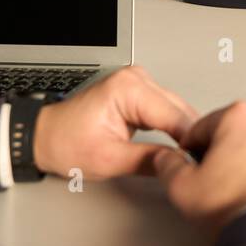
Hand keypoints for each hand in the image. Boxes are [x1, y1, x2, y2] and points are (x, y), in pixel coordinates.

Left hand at [33, 66, 197, 179]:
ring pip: (179, 111)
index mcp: (128, 88)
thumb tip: (179, 163)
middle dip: (190, 138)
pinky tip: (180, 146)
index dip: (190, 143)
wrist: (45, 137)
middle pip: (180, 112)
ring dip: (186, 134)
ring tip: (189, 159)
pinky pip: (168, 110)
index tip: (200, 164)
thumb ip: (149, 160)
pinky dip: (176, 129)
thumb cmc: (65, 142)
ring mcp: (140, 83)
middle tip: (197, 167)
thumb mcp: (108, 159)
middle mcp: (137, 79)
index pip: (174, 117)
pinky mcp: (141, 92)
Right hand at [152, 100, 245, 232]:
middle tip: (217, 185)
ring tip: (242, 196)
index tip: (191, 168)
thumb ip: (168, 165)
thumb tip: (166, 160)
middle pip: (236, 135)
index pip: (202, 127)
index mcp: (239, 115)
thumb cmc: (238, 205)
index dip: (191, 151)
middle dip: (225, 156)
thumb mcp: (182, 187)